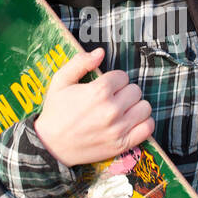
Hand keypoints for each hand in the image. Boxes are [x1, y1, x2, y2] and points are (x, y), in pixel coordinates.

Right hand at [34, 47, 154, 167]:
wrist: (50, 146)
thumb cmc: (55, 112)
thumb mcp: (60, 81)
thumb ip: (80, 62)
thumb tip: (100, 52)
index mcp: (98, 91)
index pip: (122, 76)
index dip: (114, 80)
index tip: (105, 87)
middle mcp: (112, 109)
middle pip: (135, 90)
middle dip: (124, 92)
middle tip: (113, 99)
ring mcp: (119, 128)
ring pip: (145, 107)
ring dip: (135, 107)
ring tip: (123, 110)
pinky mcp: (122, 144)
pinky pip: (148, 128)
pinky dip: (143, 123)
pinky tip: (131, 122)